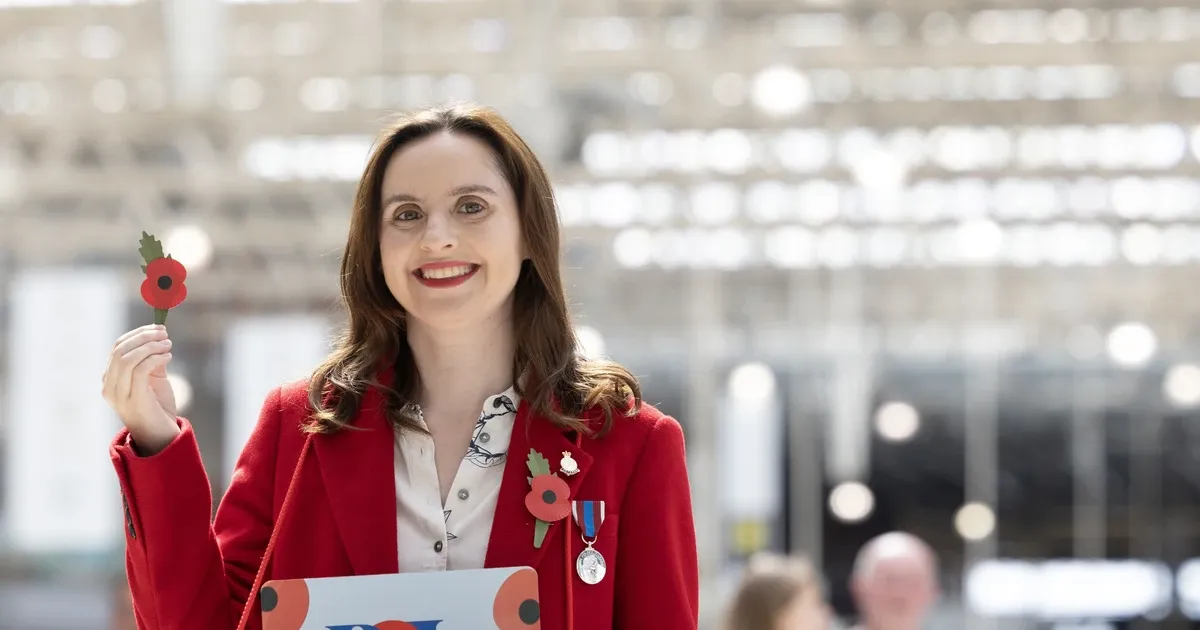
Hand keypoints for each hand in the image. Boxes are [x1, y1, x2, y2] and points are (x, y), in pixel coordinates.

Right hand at [102, 324, 180, 454]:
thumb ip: (150, 360)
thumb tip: (157, 337)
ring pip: (127, 358)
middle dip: (144, 336)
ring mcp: (119, 395)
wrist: (161, 436)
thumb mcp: (153, 379)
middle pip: (120, 350)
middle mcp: (109, 386)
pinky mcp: (133, 400)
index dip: (137, 334)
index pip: (117, 348)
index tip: (157, 328)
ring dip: (150, 346)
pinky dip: (155, 358)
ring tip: (168, 344)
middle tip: (164, 333)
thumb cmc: (158, 407)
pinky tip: (168, 357)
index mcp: (110, 380)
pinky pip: (140, 370)